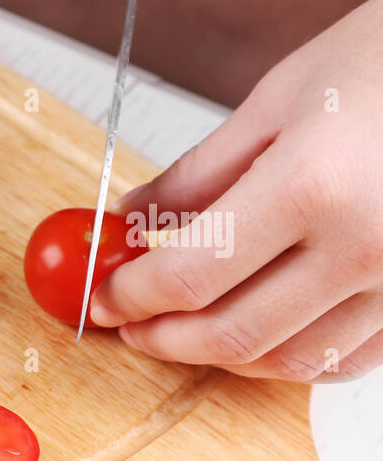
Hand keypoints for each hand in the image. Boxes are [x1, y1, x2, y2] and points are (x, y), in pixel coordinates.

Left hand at [90, 0, 382, 382]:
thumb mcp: (278, 99)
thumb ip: (197, 175)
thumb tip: (132, 221)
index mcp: (314, 186)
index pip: (189, 277)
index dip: (131, 296)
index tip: (104, 295)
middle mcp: (364, 246)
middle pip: (230, 335)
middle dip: (161, 338)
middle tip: (128, 322)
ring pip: (285, 361)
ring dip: (218, 355)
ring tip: (180, 327)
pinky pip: (342, 361)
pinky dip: (284, 358)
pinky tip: (253, 329)